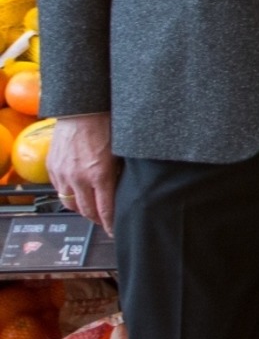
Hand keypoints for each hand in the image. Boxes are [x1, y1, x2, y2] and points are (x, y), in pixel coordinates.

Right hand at [48, 113, 118, 232]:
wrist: (82, 108)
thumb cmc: (107, 124)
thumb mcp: (122, 151)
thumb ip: (121, 172)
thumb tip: (125, 188)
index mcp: (100, 174)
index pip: (105, 209)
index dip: (110, 223)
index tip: (114, 230)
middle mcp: (79, 178)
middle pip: (86, 211)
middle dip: (97, 219)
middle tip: (105, 222)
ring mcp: (63, 173)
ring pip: (70, 203)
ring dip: (81, 209)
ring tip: (91, 209)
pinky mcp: (52, 167)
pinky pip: (59, 189)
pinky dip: (69, 194)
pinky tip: (78, 192)